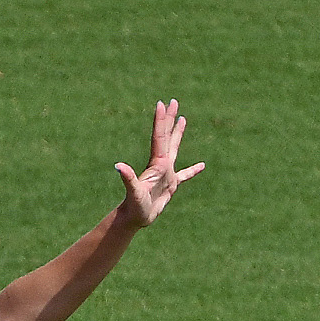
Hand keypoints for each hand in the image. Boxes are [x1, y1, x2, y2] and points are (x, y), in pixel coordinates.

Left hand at [114, 99, 205, 227]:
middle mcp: (161, 164)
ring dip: (178, 133)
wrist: (134, 219)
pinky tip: (201, 166)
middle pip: (167, 137)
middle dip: (170, 119)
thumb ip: (128, 178)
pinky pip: (185, 175)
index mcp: (156, 164)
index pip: (159, 137)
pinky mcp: (171, 186)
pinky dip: (193, 170)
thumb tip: (118, 166)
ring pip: (174, 148)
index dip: (161, 121)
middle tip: (173, 101)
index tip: (162, 104)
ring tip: (182, 119)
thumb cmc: (134, 206)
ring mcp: (166, 174)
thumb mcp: (133, 191)